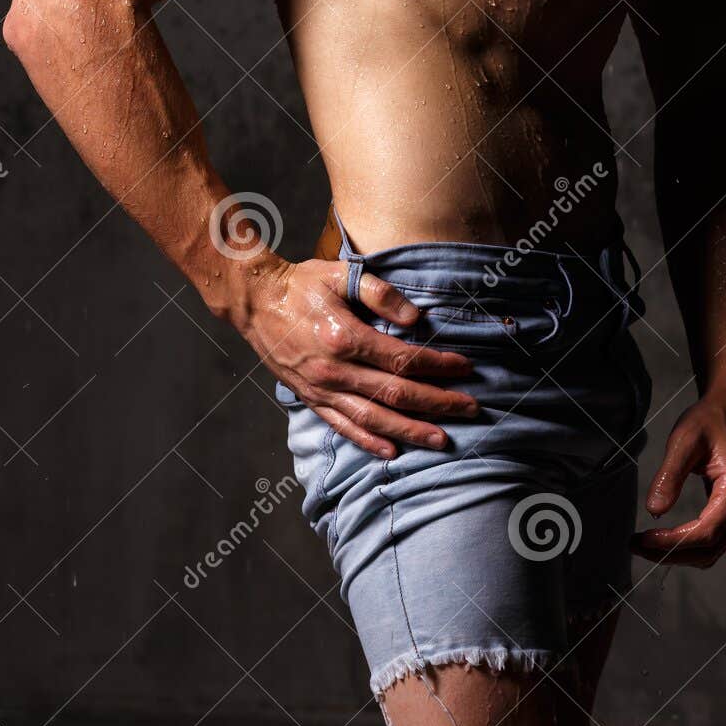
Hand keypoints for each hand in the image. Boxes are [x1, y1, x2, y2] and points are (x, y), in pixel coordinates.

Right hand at [236, 256, 479, 458]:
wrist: (255, 302)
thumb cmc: (302, 284)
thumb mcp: (342, 274)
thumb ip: (381, 293)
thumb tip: (417, 319)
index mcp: (344, 337)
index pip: (402, 359)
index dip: (437, 365)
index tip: (464, 367)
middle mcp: (334, 370)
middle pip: (394, 394)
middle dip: (436, 403)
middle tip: (470, 409)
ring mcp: (321, 389)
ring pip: (373, 418)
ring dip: (411, 430)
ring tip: (442, 439)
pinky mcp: (311, 399)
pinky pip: (343, 426)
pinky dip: (369, 441)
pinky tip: (392, 450)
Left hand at [632, 397, 725, 566]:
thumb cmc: (709, 420)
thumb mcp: (684, 439)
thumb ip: (670, 475)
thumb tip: (653, 510)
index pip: (706, 532)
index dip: (673, 543)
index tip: (642, 540)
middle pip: (709, 548)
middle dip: (671, 553)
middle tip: (635, 545)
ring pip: (711, 549)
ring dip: (677, 553)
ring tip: (644, 544)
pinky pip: (713, 539)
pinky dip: (687, 544)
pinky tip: (663, 537)